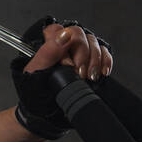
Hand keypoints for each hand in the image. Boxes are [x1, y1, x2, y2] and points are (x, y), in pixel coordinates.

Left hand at [10, 15, 114, 139]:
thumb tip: (64, 34)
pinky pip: (104, 52)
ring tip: (89, 77)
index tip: (66, 64)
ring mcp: (79, 52)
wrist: (47, 112)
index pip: (59, 29)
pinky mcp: (92, 61)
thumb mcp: (36, 72)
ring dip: (95, 60)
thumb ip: (48, 51)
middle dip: (83, 54)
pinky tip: (102, 72)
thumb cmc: (36, 91)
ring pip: (93, 42)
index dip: (65, 44)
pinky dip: (106, 61)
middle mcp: (64, 45)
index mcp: (47, 43)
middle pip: (79, 35)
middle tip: (79, 73)